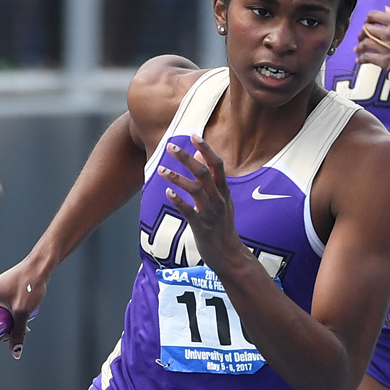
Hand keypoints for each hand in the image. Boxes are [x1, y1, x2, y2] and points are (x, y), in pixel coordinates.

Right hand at [0, 257, 45, 358]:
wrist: (40, 267)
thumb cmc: (29, 285)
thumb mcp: (22, 312)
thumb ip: (18, 333)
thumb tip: (16, 352)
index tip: (2, 339)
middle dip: (4, 329)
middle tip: (19, 330)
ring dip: (11, 323)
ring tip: (25, 321)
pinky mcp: (1, 294)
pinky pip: (3, 311)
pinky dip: (13, 316)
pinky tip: (25, 316)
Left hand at [158, 135, 241, 264]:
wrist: (229, 254)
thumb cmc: (222, 224)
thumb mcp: (221, 199)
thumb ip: (210, 177)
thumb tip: (198, 154)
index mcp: (224, 191)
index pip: (217, 165)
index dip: (206, 149)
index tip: (194, 135)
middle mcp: (219, 199)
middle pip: (204, 173)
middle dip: (187, 158)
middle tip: (170, 147)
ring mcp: (211, 213)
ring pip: (195, 190)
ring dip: (177, 178)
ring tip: (161, 170)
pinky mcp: (201, 227)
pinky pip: (189, 211)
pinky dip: (179, 201)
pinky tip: (168, 192)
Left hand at [354, 7, 389, 77]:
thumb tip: (387, 10)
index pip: (374, 15)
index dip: (368, 19)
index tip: (367, 24)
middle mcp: (389, 31)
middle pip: (366, 29)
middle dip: (361, 34)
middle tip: (361, 38)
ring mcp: (385, 46)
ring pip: (364, 43)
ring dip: (359, 46)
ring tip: (357, 50)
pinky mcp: (385, 61)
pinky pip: (367, 58)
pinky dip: (361, 59)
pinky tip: (359, 61)